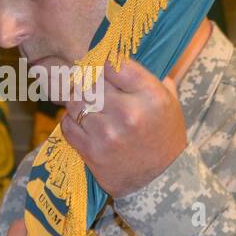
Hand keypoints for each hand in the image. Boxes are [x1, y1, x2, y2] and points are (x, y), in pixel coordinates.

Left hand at [59, 58, 186, 196]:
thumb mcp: (169, 101)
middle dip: (90, 84)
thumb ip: (147, 77)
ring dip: (79, 103)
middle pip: (90, 82)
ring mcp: (108, 134)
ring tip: (89, 108)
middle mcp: (129, 112)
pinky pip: (67, 125)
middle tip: (94, 90)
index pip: (113, 63)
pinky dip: (71, 122)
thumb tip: (119, 54)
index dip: (104, 64)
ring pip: (75, 102)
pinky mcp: (92, 152)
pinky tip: (83, 124)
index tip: (104, 70)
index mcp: (151, 95)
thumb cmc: (164, 136)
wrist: (160, 181)